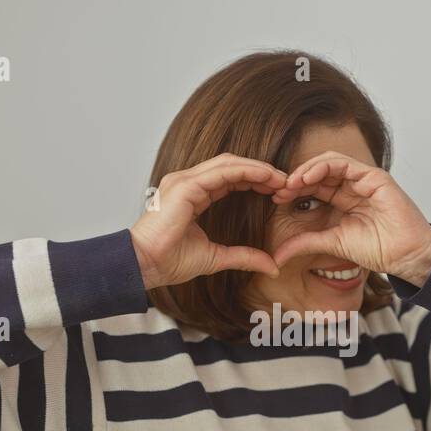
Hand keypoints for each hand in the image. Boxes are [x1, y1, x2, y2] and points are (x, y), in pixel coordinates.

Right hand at [130, 153, 285, 288]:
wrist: (145, 266)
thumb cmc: (169, 261)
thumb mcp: (215, 258)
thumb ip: (243, 257)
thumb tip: (271, 266)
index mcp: (192, 195)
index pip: (228, 178)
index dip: (254, 181)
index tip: (277, 191)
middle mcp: (187, 183)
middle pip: (231, 166)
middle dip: (260, 171)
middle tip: (286, 182)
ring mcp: (184, 181)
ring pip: (229, 164)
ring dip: (257, 169)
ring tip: (281, 178)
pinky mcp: (185, 186)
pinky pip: (223, 172)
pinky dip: (247, 171)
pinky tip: (266, 178)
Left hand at [269, 152, 430, 286]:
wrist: (405, 256)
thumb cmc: (378, 249)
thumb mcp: (331, 244)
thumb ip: (304, 244)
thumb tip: (276, 256)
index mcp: (343, 199)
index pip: (313, 186)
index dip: (293, 190)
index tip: (275, 199)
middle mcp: (352, 186)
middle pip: (318, 172)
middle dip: (296, 178)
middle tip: (278, 190)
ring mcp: (363, 179)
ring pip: (328, 162)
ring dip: (306, 170)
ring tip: (290, 183)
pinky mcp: (373, 176)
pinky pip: (343, 163)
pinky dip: (322, 167)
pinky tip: (307, 178)